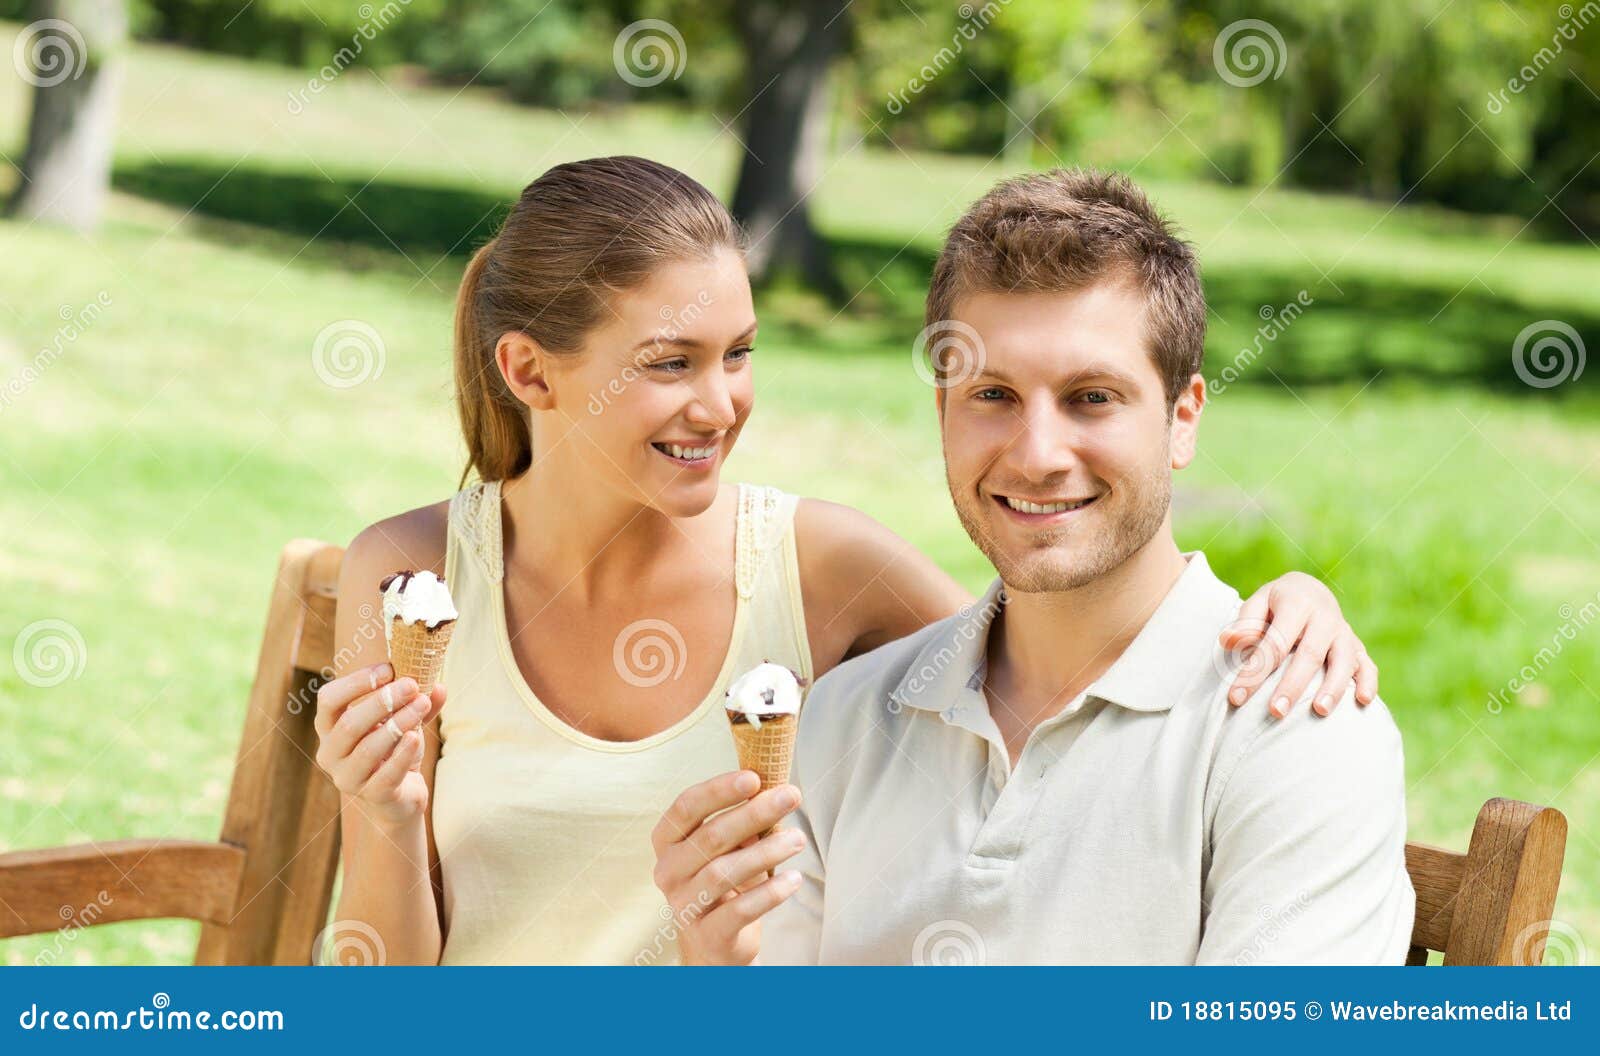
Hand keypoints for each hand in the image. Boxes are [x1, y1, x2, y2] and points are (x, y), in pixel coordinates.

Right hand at [314, 662, 445, 826]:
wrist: (400, 796)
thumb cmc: (394, 750)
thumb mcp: (403, 720)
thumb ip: (416, 702)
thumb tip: (438, 686)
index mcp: (330, 728)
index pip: (329, 700)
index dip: (356, 682)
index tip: (388, 669)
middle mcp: (331, 754)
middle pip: (349, 723)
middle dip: (382, 701)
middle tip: (412, 685)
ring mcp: (348, 778)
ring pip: (368, 749)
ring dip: (398, 723)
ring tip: (421, 705)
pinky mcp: (372, 796)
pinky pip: (386, 775)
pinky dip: (402, 754)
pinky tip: (416, 737)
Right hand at [650, 770, 806, 965]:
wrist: (714, 943)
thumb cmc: (723, 882)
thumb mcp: (729, 848)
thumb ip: (743, 823)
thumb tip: (775, 792)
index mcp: (667, 841)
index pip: (686, 807)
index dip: (719, 790)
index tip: (755, 778)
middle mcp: (668, 871)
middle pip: (711, 836)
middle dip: (754, 813)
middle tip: (791, 796)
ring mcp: (684, 905)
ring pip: (724, 871)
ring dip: (767, 852)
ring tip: (799, 839)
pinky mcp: (707, 935)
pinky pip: (740, 910)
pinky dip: (770, 893)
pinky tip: (794, 879)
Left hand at [1219, 571, 1377, 717]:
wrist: (1309, 592)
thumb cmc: (1275, 605)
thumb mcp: (1257, 604)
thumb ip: (1245, 623)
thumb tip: (1228, 641)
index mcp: (1297, 604)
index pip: (1274, 642)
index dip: (1255, 671)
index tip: (1236, 698)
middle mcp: (1325, 618)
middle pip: (1310, 654)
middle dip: (1292, 685)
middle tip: (1276, 711)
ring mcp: (1344, 633)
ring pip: (1344, 661)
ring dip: (1334, 687)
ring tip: (1319, 711)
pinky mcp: (1358, 646)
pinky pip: (1367, 665)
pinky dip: (1368, 682)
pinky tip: (1363, 702)